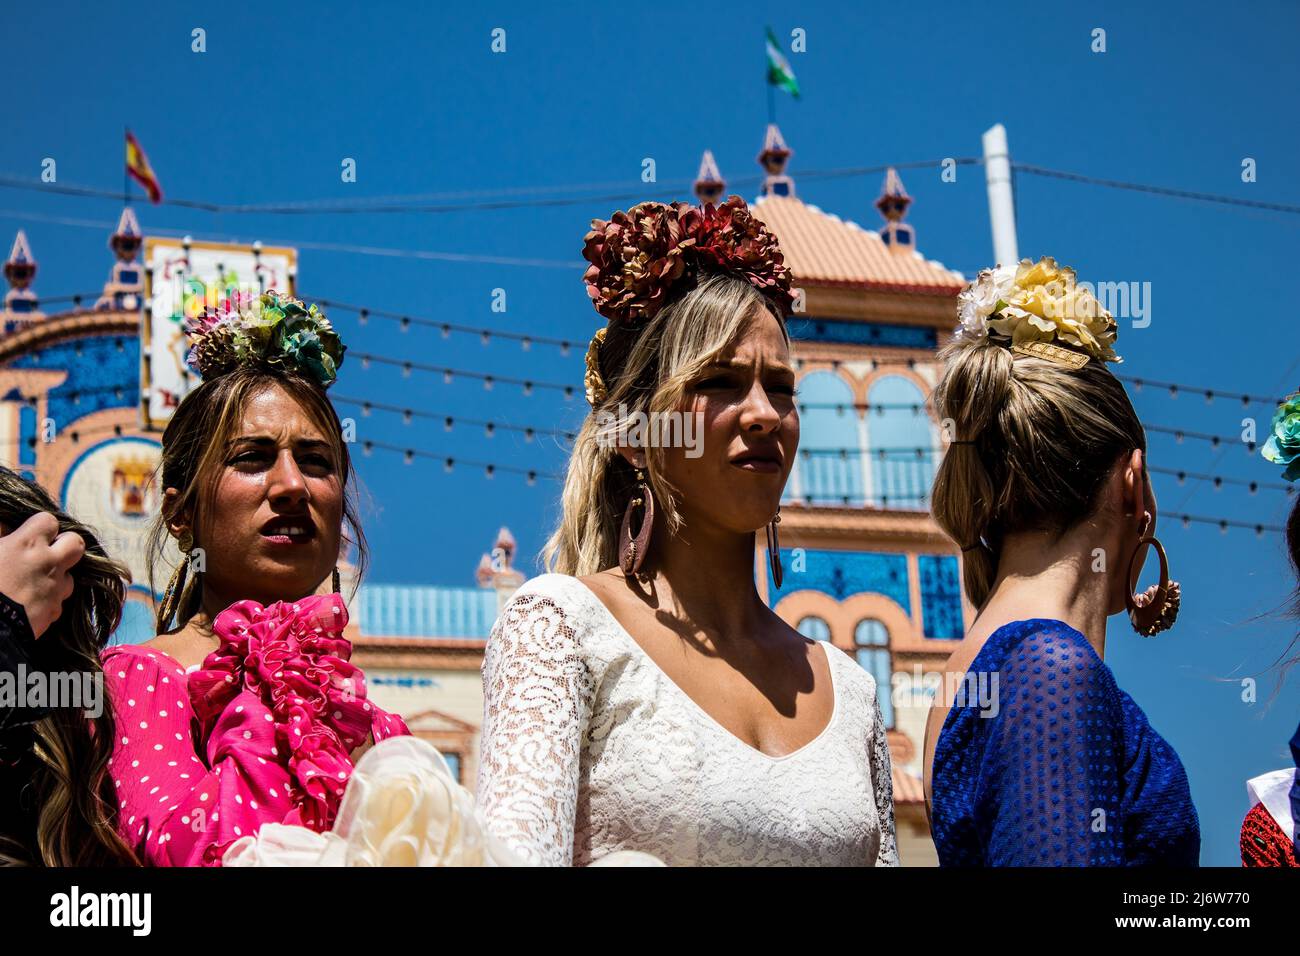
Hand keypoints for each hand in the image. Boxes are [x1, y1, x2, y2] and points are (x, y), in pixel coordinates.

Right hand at [0, 512, 84, 638]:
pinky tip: (31, 605)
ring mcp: (54, 588)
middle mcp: (47, 563)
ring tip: (35, 583)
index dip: (41, 526)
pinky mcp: (54, 611)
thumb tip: (7, 530)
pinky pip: (58, 603)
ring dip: (57, 578)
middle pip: (76, 543)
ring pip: (69, 577)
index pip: (49, 520)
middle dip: (65, 545)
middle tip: (48, 552)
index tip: (31, 533)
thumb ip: (0, 538)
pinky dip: (48, 602)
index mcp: (26, 544)